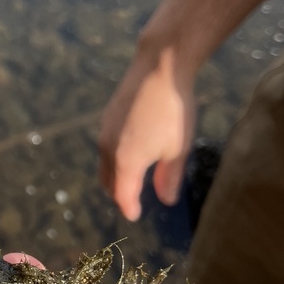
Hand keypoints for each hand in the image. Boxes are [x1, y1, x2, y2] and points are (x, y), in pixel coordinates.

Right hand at [99, 49, 195, 220]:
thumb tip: (165, 199)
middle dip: (120, 194)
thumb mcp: (178, 148)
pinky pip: (107, 148)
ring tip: (133, 179)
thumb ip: (169, 177)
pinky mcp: (107, 118)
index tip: (136, 216)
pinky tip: (132, 151)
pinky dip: (115, 159)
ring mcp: (104, 132)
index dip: (129, 208)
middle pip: (108, 182)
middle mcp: (108, 149)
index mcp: (125, 162)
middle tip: (135, 201)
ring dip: (116, 176)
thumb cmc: (173, 110)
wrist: (159, 68)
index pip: (122, 195)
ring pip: (105, 165)